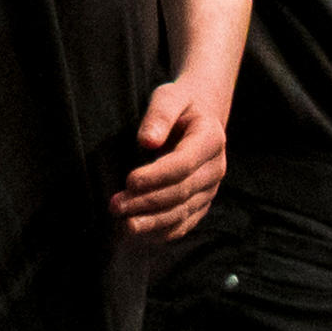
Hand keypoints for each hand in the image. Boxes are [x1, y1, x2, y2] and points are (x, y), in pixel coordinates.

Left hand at [110, 72, 227, 240]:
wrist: (201, 114)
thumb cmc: (181, 103)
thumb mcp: (170, 96)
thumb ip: (160, 115)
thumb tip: (147, 141)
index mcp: (211, 139)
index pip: (183, 164)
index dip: (156, 176)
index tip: (129, 181)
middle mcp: (216, 168)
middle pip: (181, 192)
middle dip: (147, 202)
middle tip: (116, 206)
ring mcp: (210, 189)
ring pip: (182, 212)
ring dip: (153, 222)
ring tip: (124, 225)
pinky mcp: (202, 203)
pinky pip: (185, 223)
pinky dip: (163, 232)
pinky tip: (141, 234)